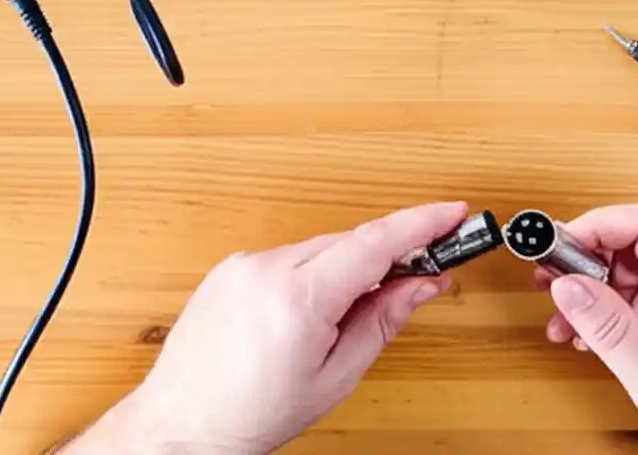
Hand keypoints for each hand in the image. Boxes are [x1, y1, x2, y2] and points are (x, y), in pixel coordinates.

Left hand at [62, 202, 467, 454]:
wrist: (183, 424)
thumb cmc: (251, 413)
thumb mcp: (335, 376)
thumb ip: (382, 321)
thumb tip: (421, 285)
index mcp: (298, 299)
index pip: (374, 242)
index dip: (422, 223)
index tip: (454, 214)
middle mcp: (267, 270)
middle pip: (351, 242)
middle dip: (391, 254)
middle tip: (428, 271)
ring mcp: (244, 265)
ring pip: (320, 248)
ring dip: (349, 268)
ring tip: (353, 315)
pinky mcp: (230, 268)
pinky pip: (289, 257)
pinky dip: (314, 272)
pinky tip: (316, 309)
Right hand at [538, 205, 637, 454]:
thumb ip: (610, 329)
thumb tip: (567, 285)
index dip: (597, 225)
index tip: (558, 244)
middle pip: (637, 242)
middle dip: (587, 260)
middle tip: (549, 284)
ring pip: (637, 268)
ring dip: (596, 290)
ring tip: (566, 323)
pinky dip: (615, 307)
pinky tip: (594, 335)